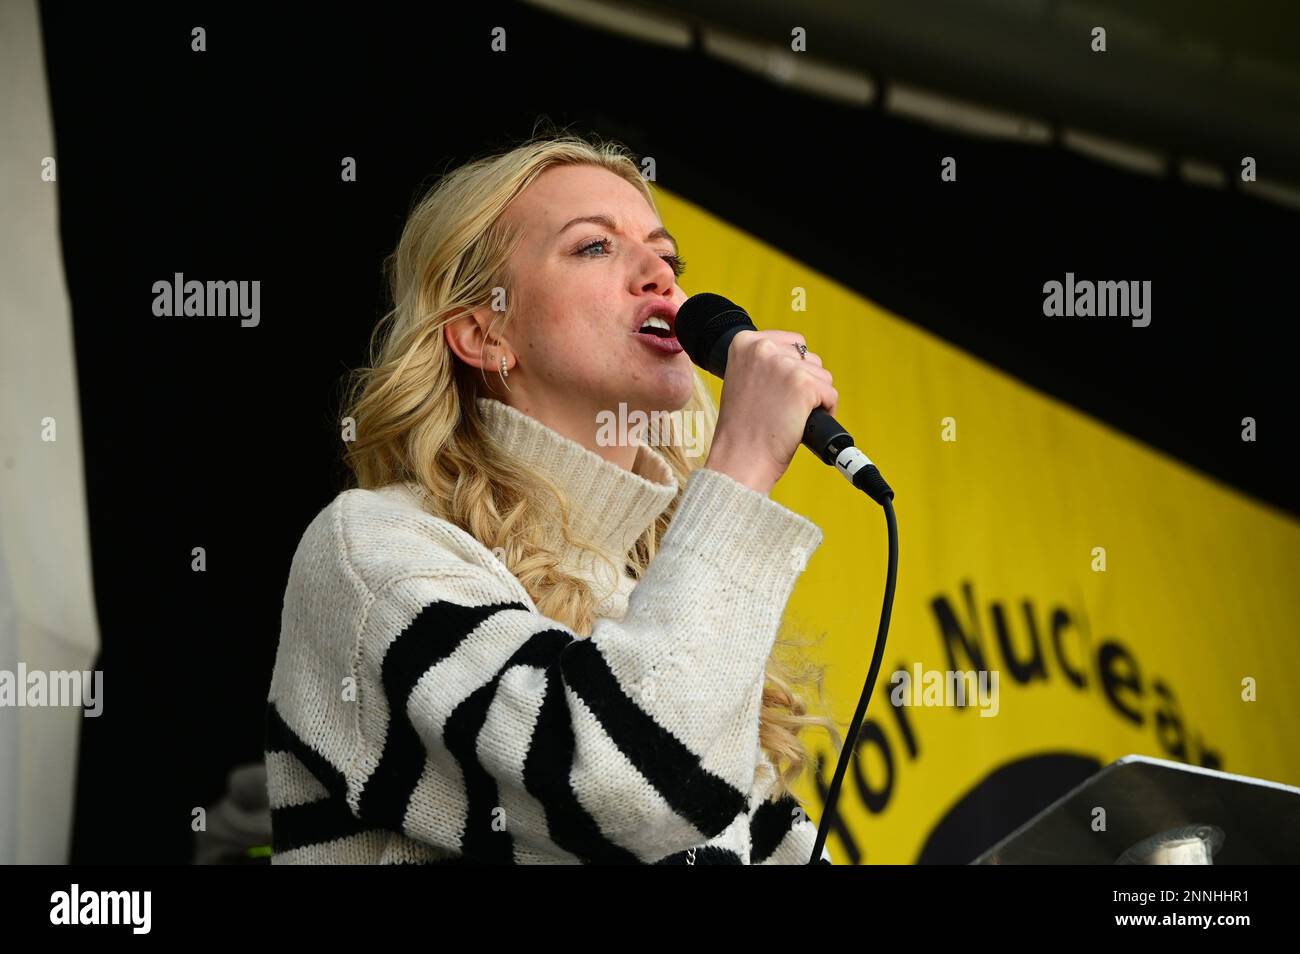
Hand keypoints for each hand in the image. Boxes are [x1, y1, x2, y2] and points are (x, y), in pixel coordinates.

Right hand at [704, 330, 836, 495]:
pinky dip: (825, 412)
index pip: (791, 343)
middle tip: (783, 408)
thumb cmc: (741, 429)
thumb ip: (765, 363)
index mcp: (744, 342)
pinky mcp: (803, 384)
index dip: (792, 370)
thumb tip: (797, 358)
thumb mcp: (743, 380)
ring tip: (789, 417)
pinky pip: (830, 395)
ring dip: (814, 398)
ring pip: (822, 376)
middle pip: (809, 359)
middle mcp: (764, 348)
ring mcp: (784, 365)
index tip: (779, 392)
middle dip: (804, 383)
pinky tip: (801, 424)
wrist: (739, 459)